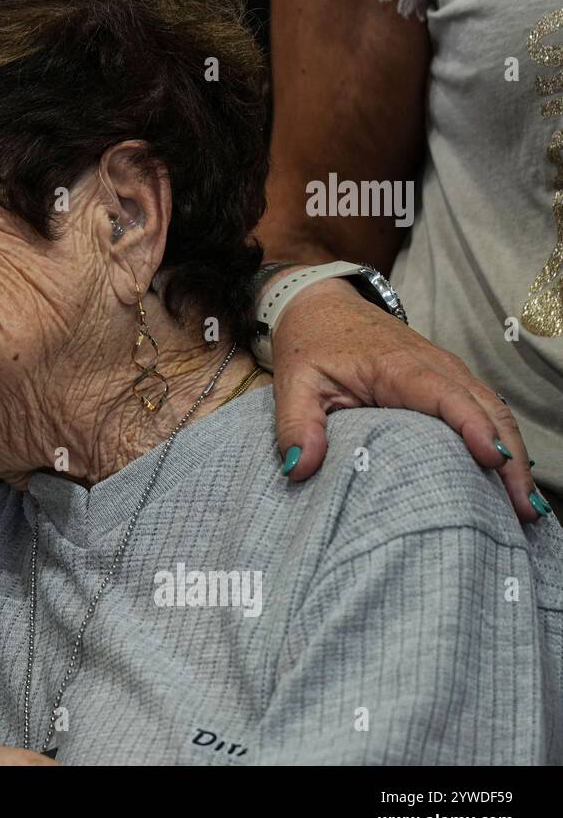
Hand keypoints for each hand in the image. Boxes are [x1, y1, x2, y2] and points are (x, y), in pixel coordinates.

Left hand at [271, 278, 543, 522]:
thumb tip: (298, 468)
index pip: (445, 396)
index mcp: (397, 366)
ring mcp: (447, 372)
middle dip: (508, 459)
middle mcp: (434, 366)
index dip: (471, 427)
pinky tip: (510, 480)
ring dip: (514, 456)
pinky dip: (503, 442)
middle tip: (521, 511)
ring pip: (494, 412)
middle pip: (485, 410)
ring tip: (525, 508)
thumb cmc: (309, 344)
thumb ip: (295, 425)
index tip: (491, 461)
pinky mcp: (449, 381)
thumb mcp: (292, 384)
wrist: (320, 306)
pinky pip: (485, 411)